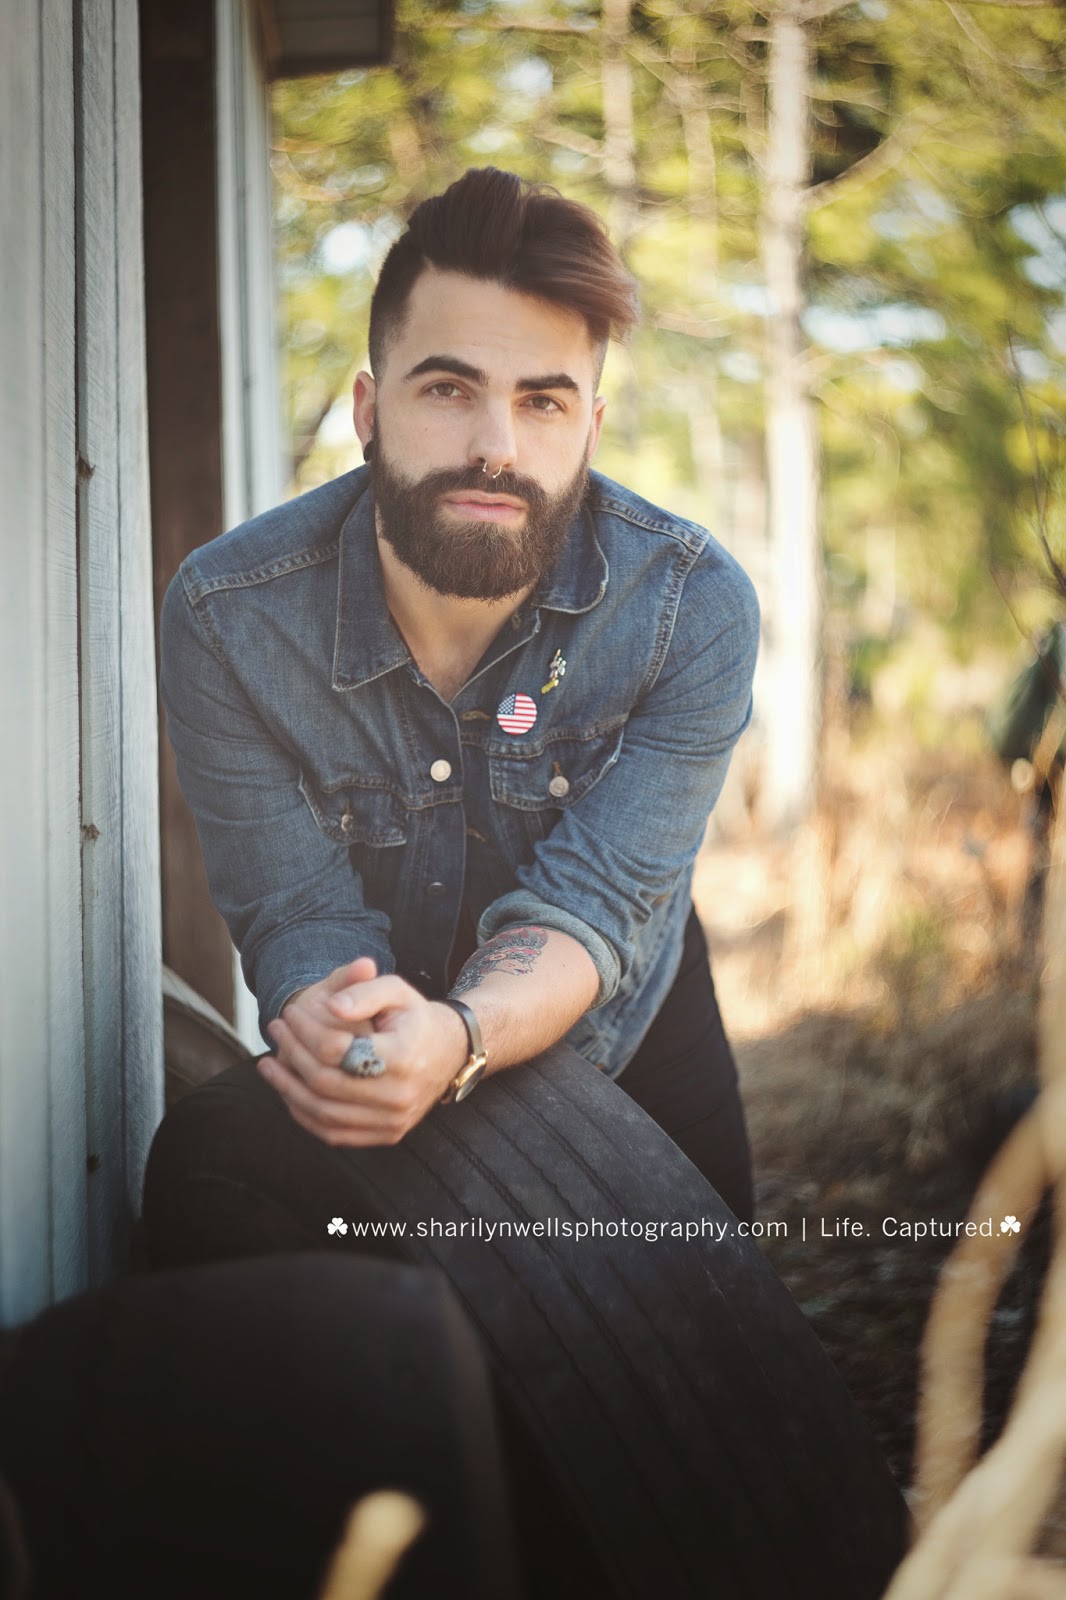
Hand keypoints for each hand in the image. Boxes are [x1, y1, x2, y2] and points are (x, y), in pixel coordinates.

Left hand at [259, 962, 468, 1147]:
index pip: (336, 1048)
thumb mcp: (397, 991)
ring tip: (268, 1064)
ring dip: (287, 1088)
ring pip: (324, 1113)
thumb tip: (331, 1005)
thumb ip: (363, 990)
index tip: (290, 1012)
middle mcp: (399, 1094)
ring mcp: (393, 1121)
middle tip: (276, 1030)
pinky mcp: (387, 1135)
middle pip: (325, 1082)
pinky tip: (289, 1092)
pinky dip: (305, 1115)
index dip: (305, 1029)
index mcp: (402, 1056)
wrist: (449, 1053)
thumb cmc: (415, 1018)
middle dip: (291, 1054)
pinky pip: (334, 1134)